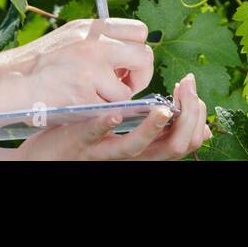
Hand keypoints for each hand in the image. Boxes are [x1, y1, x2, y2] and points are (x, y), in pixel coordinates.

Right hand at [0, 18, 154, 111]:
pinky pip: (107, 110)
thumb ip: (97, 40)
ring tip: (91, 97)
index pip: (139, 31)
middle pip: (144, 57)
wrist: (6, 82)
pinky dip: (97, 112)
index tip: (126, 64)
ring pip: (126, 91)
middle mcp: (93, 44)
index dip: (137, 51)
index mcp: (91, 28)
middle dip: (140, 76)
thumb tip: (127, 51)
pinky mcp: (82, 96)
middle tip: (124, 86)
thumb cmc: (36, 64)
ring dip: (114, 100)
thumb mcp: (68, 37)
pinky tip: (79, 106)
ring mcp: (89, 70)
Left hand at [15, 72, 212, 159]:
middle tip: (187, 90)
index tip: (193, 91)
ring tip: (162, 109)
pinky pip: (94, 136)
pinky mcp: (80, 141)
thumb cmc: (93, 139)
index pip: (184, 142)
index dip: (197, 119)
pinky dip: (105, 126)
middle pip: (171, 149)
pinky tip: (115, 114)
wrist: (46, 155)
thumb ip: (160, 132)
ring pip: (135, 148)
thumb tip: (201, 127)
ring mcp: (104, 151)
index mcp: (146, 150)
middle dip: (186, 120)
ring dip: (152, 129)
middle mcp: (130, 155)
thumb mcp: (133, 137)